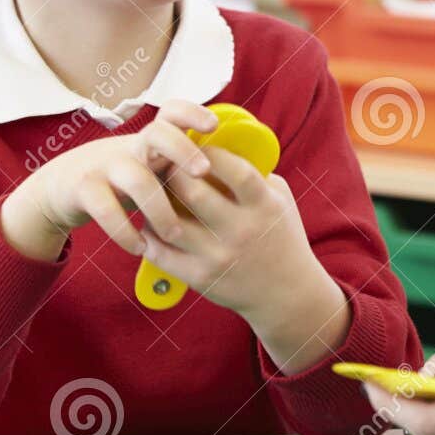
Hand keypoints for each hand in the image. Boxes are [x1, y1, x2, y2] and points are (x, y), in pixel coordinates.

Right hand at [2, 99, 219, 260]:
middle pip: (158, 133)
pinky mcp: (84, 188)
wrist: (64, 186)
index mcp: (153, 140)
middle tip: (202, 173)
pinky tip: (140, 247)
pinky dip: (125, 232)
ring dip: (160, 210)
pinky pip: (106, 208)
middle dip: (183, 149)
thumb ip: (181, 168)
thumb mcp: (152, 165)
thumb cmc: (124, 179)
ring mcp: (106, 165)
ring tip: (175, 234)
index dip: (192, 113)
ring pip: (137, 179)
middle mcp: (132, 146)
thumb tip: (233, 185)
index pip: (172, 112)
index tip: (213, 127)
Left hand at [132, 127, 349, 373]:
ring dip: (155, 203)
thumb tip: (220, 142)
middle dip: (172, 172)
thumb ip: (255, 174)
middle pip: (193, 192)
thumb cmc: (280, 236)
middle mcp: (241, 230)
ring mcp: (219, 256)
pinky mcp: (201, 278)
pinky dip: (149, 235)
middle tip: (162, 163)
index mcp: (263, 205)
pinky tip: (149, 223)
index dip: (210, 153)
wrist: (285, 292)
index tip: (196, 146)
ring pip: (171, 222)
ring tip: (152, 192)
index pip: (234, 170)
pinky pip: (161, 253)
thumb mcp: (279, 200)